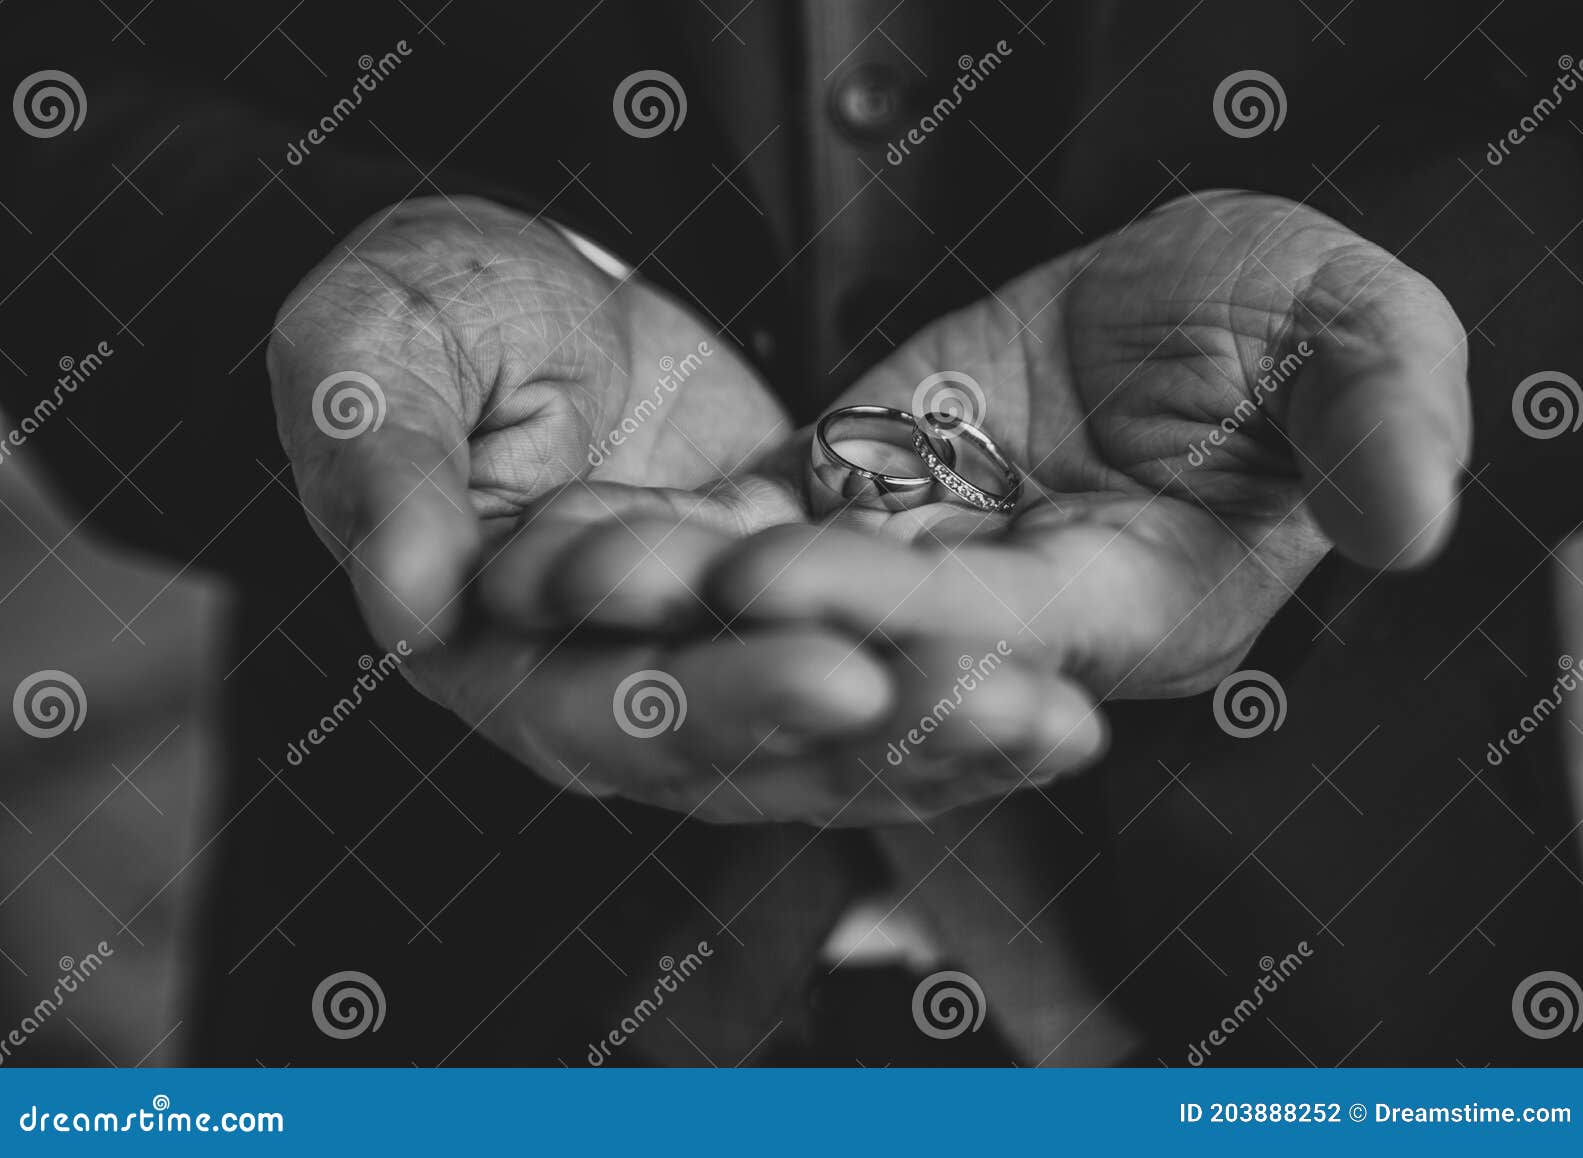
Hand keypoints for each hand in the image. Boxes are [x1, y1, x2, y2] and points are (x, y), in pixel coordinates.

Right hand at [270, 197, 1105, 824]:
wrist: (521, 292)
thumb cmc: (431, 315)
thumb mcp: (377, 357)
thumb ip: (383, 469)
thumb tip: (412, 603)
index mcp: (493, 651)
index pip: (603, 707)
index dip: (718, 700)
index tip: (838, 675)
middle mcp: (604, 691)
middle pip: (744, 751)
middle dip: (877, 735)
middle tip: (998, 709)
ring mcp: (703, 667)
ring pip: (826, 742)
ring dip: (944, 740)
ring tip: (1055, 721)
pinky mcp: (785, 625)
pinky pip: (876, 675)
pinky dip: (956, 690)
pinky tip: (1056, 698)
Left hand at [529, 191, 1470, 703]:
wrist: (1162, 307)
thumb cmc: (1263, 318)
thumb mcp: (1344, 326)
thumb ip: (1378, 410)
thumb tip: (1414, 518)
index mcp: (1129, 599)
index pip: (1007, 621)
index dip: (909, 604)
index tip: (800, 577)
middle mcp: (1002, 615)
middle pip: (864, 643)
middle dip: (742, 630)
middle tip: (618, 595)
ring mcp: (912, 570)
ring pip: (780, 605)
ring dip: (671, 595)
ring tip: (559, 567)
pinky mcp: (844, 515)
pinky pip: (739, 536)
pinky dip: (660, 538)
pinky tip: (564, 529)